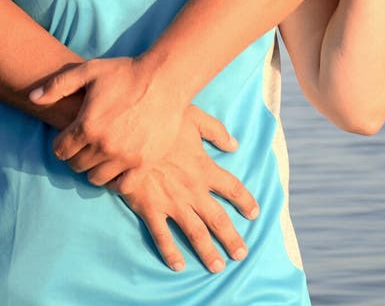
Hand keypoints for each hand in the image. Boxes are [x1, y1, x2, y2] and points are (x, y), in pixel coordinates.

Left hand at [30, 56, 235, 183]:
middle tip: (85, 144)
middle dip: (76, 155)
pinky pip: (123, 187)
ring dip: (94, 168)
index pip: (60, 150)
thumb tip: (31, 98)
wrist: (164, 79)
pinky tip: (116, 168)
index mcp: (87, 125)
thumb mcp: (88, 71)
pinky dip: (116, 182)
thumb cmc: (124, 72)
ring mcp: (125, 157)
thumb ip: (57, 85)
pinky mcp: (144, 164)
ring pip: (96, 178)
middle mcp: (104, 146)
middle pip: (76, 165)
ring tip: (99, 154)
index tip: (69, 137)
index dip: (61, 143)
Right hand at [118, 109, 258, 272]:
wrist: (130, 131)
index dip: (245, 201)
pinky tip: (178, 265)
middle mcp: (192, 189)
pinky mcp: (150, 207)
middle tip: (241, 254)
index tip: (254, 213)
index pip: (232, 188)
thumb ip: (216, 131)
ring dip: (208, 251)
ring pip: (195, 232)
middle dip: (231, 238)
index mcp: (204, 167)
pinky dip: (171, 252)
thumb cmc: (162, 120)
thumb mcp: (193, 117)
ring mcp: (172, 201)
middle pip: (218, 219)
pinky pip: (162, 235)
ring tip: (218, 266)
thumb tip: (235, 144)